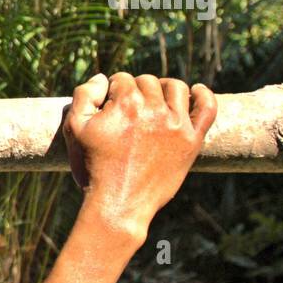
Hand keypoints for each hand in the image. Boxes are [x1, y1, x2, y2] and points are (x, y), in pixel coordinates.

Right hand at [63, 72, 216, 240]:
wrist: (118, 204)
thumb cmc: (93, 167)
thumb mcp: (75, 129)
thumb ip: (84, 95)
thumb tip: (102, 79)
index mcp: (125, 103)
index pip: (122, 79)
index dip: (113, 91)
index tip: (109, 107)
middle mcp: (153, 108)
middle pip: (147, 82)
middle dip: (135, 91)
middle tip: (127, 111)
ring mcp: (176, 124)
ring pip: (175, 87)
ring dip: (163, 88)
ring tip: (154, 101)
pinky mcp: (192, 140)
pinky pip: (207, 108)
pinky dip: (204, 95)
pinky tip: (197, 91)